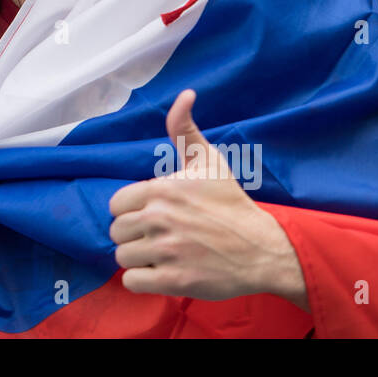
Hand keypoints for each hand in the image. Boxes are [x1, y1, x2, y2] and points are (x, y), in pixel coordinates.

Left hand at [108, 90, 307, 309]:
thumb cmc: (231, 203)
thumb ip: (184, 128)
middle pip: (116, 231)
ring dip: (138, 258)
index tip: (151, 215)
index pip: (115, 204)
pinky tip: (160, 272)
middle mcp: (159, 218)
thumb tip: (185, 94)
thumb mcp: (209, 160)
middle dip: (133, 235)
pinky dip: (142, 280)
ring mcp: (165, 251)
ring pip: (122, 257)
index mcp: (160, 190)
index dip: (130, 211)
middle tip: (157, 236)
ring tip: (161, 254)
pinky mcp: (174, 280)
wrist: (261, 247)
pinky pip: (132, 282)